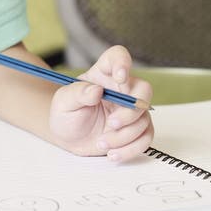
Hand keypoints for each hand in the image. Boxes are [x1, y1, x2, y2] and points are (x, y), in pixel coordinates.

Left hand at [49, 46, 153, 160]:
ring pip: (143, 118)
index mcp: (103, 74)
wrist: (69, 138)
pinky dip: (131, 148)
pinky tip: (113, 153)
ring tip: (102, 143)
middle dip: (130, 111)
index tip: (120, 77)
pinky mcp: (136, 128)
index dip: (123, 63)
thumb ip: (77, 93)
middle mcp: (121, 89)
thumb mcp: (64, 102)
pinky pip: (146, 137)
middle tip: (112, 123)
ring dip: (124, 136)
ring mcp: (131, 109)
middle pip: (143, 89)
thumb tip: (96, 90)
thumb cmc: (66, 114)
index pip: (118, 57)